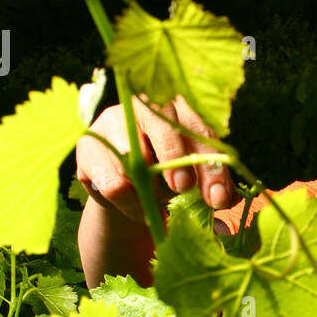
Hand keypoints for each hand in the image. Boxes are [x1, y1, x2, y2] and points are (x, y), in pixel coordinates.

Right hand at [76, 95, 238, 224]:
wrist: (122, 187)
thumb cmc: (165, 176)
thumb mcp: (193, 177)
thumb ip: (210, 184)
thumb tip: (227, 197)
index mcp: (179, 108)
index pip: (199, 128)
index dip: (210, 163)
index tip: (218, 196)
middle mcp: (145, 106)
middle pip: (162, 123)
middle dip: (175, 157)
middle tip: (183, 187)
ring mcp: (113, 122)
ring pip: (135, 157)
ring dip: (151, 189)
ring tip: (160, 202)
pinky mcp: (89, 146)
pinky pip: (113, 181)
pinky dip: (131, 204)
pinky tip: (140, 211)